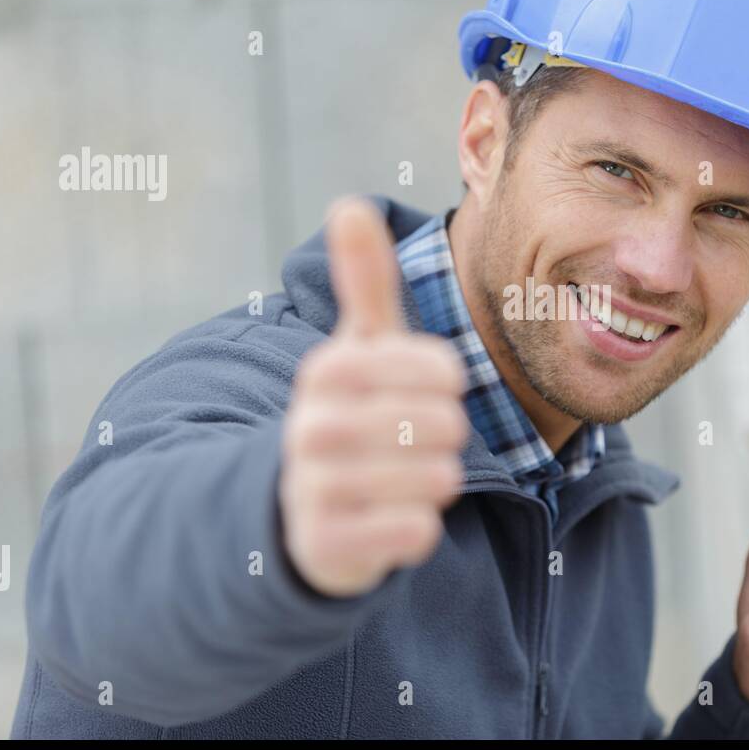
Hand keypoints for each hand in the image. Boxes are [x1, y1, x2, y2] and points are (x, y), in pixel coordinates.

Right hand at [279, 197, 469, 596]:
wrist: (299, 512)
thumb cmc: (351, 415)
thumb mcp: (358, 349)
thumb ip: (364, 283)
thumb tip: (348, 203)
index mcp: (329, 370)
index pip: (442, 369)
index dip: (449, 386)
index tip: (422, 393)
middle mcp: (313, 426)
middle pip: (444, 425)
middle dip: (446, 438)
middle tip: (414, 442)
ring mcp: (314, 488)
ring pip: (436, 480)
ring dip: (436, 482)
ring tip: (404, 478)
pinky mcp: (325, 546)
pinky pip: (415, 533)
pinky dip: (418, 529)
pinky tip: (393, 518)